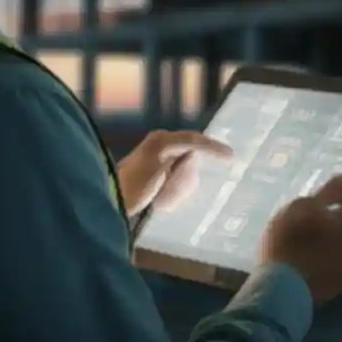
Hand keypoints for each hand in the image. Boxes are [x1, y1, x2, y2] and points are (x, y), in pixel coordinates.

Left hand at [117, 130, 232, 216]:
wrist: (109, 199)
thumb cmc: (133, 189)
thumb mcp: (159, 178)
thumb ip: (181, 167)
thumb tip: (194, 157)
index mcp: (162, 141)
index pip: (195, 140)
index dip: (214, 148)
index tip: (231, 157)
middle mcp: (162, 142)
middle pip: (192, 156)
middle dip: (185, 179)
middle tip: (171, 195)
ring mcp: (160, 154)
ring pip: (186, 169)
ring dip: (179, 187)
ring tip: (161, 201)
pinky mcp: (158, 167)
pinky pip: (178, 176)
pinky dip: (175, 189)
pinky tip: (161, 201)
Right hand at [257, 173, 341, 304]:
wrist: (280, 290)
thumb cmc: (289, 240)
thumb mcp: (304, 206)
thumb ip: (330, 191)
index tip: (332, 194)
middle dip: (338, 219)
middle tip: (309, 220)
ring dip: (332, 241)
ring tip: (303, 244)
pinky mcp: (338, 287)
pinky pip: (336, 265)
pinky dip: (325, 260)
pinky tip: (304, 263)